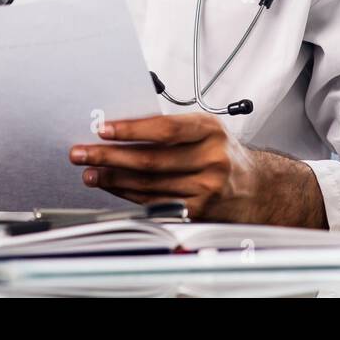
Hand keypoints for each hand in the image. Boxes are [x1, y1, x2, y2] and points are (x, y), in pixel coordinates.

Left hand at [69, 113, 325, 225]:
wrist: (257, 188)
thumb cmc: (223, 152)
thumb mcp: (205, 129)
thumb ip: (170, 127)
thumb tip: (120, 127)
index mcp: (210, 131)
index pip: (164, 129)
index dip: (131, 129)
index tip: (103, 128)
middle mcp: (210, 160)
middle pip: (150, 160)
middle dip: (110, 156)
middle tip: (82, 152)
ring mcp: (205, 189)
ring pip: (148, 184)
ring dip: (113, 178)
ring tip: (90, 171)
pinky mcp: (197, 212)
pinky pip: (154, 202)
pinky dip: (128, 194)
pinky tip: (111, 186)